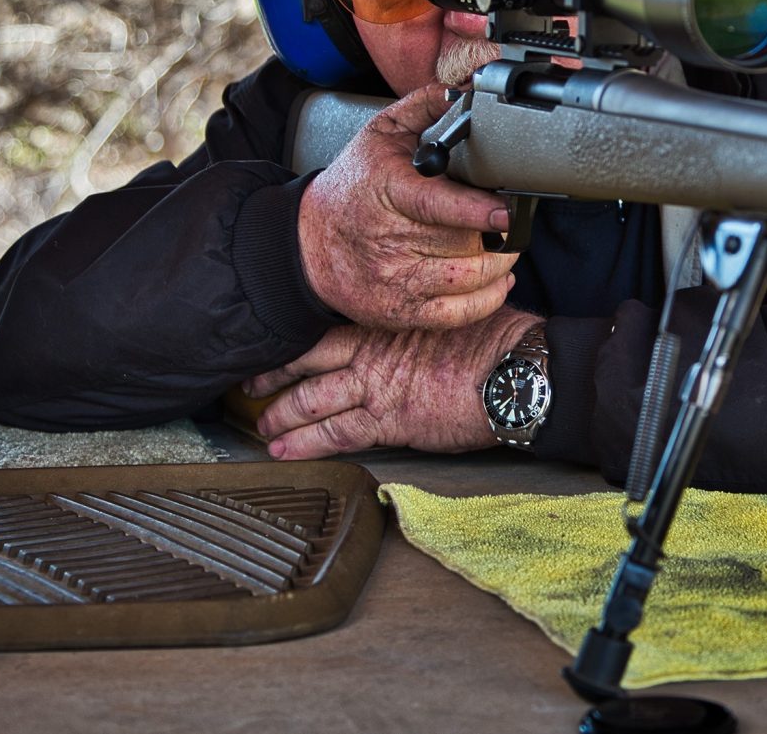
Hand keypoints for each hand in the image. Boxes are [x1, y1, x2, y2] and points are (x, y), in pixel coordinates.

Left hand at [243, 309, 542, 458]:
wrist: (516, 370)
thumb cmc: (499, 340)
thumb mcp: (455, 313)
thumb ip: (427, 319)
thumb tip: (427, 321)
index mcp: (388, 322)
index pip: (328, 331)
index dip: (297, 343)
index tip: (279, 348)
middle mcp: (373, 352)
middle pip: (308, 362)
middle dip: (275, 377)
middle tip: (251, 386)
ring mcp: (377, 387)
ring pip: (312, 401)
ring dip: (282, 416)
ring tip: (263, 428)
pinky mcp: (390, 422)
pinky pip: (336, 435)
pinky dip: (306, 444)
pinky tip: (286, 452)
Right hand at [299, 84, 518, 329]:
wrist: (309, 245)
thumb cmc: (353, 187)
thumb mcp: (380, 135)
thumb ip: (425, 107)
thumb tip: (468, 90)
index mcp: (387, 191)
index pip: (436, 206)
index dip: (477, 211)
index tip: (506, 211)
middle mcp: (390, 240)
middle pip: (464, 242)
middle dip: (499, 234)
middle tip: (510, 221)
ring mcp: (396, 281)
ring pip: (470, 278)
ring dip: (500, 263)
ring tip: (504, 245)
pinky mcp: (402, 312)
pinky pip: (460, 312)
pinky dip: (489, 297)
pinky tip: (495, 278)